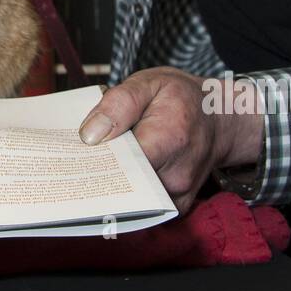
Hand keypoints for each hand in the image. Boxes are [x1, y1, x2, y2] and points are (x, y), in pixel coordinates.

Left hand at [78, 67, 264, 213]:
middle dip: (97, 176)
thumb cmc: (183, 98)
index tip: (70, 156)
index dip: (92, 162)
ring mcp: (178, 195)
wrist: (220, 117)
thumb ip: (118, 104)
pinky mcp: (176, 206)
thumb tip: (89, 135)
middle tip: (75, 161)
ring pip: (130, 201)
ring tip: (95, 164)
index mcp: (169, 139)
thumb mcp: (149, 83)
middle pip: (122, 187)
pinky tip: (115, 173)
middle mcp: (176, 175)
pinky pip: (142, 207)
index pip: (120, 164)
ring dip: (111, 184)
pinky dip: (126, 192)